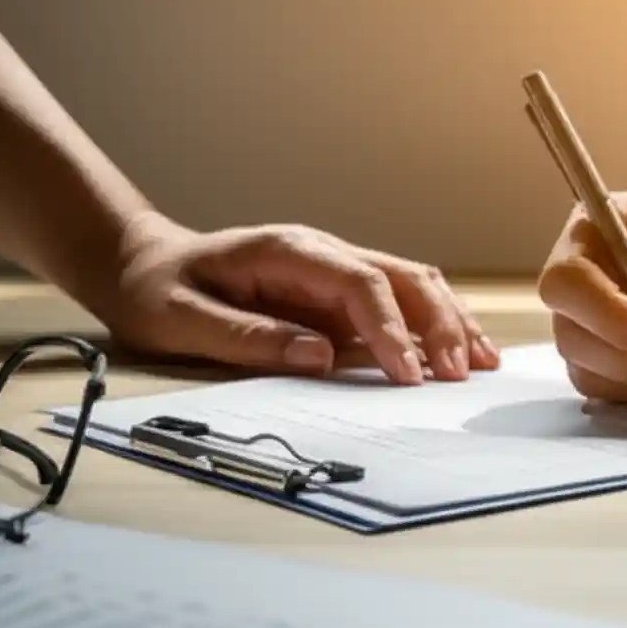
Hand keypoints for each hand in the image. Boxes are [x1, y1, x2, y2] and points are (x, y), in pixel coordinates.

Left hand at [95, 213, 499, 383]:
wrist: (146, 265)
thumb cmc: (160, 291)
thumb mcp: (182, 319)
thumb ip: (249, 337)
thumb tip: (320, 357)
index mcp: (288, 251)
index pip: (360, 284)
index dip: (391, 329)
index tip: (410, 375)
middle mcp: (323, 253)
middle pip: (402, 276)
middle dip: (439, 324)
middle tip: (459, 376)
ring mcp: (336, 270)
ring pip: (413, 284)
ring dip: (450, 321)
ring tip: (481, 365)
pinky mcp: (340, 295)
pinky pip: (400, 303)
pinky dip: (435, 325)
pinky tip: (461, 353)